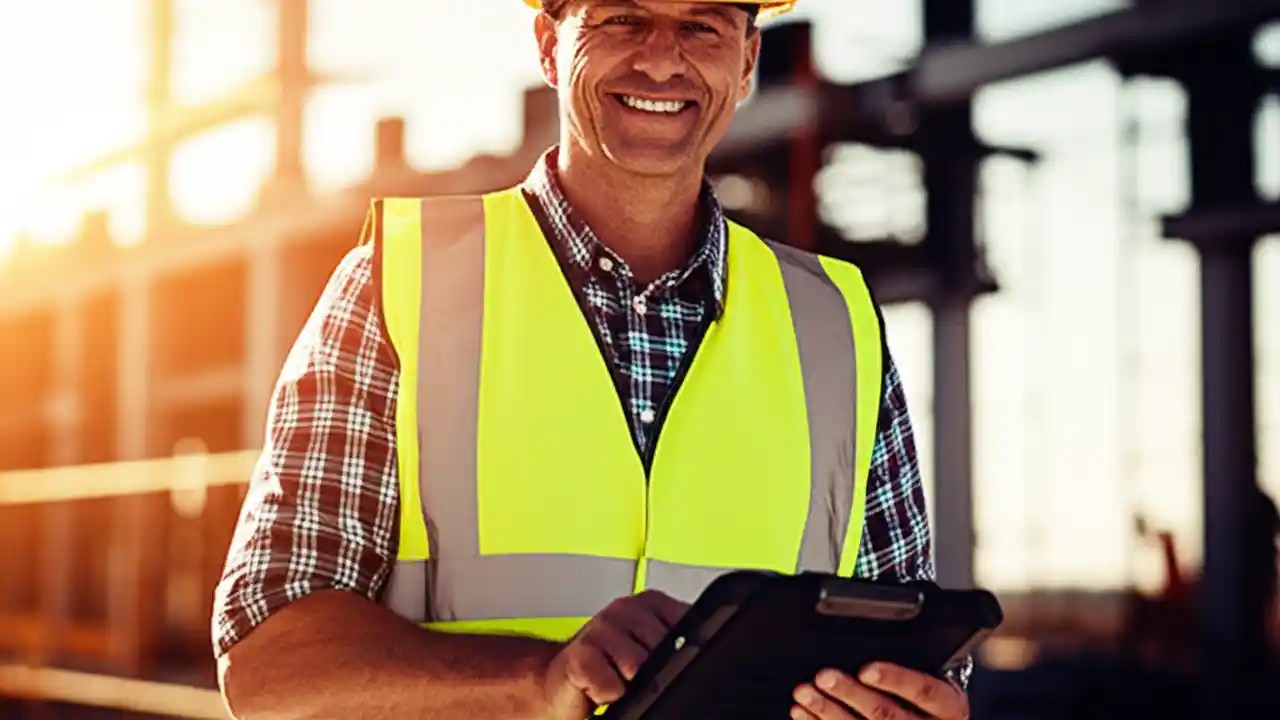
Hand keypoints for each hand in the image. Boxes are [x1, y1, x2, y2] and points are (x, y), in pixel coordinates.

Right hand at [542, 590, 688, 718]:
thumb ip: (677, 646)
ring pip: (638, 667)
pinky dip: (608, 695)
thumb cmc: (610, 669)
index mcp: (651, 605)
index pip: (689, 621)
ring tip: (618, 680)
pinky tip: (599, 688)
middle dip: (656, 670)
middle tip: (636, 675)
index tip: (673, 659)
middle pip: (664, 648)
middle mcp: (625, 610)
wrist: (560, 684)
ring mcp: (601, 628)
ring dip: (629, 684)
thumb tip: (711, 660)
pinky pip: (611, 685)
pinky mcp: (580, 655)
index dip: (687, 648)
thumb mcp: (653, 653)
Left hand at [790, 663, 968, 719]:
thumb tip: (865, 648)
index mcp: (948, 706)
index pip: (923, 691)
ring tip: (804, 694)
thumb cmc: (928, 700)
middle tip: (823, 676)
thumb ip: (908, 668)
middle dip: (850, 694)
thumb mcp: (933, 680)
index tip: (866, 669)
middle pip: (887, 714)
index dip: (894, 679)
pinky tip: (804, 715)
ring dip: (828, 713)